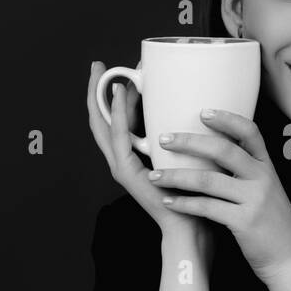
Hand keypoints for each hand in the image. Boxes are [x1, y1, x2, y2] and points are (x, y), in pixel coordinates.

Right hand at [85, 61, 211, 243]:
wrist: (191, 225)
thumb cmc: (192, 192)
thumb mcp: (183, 155)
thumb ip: (179, 134)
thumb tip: (194, 105)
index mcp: (132, 154)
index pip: (113, 119)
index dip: (108, 94)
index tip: (112, 70)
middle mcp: (121, 158)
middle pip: (99, 119)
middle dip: (96, 90)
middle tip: (98, 65)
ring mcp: (120, 165)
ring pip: (104, 124)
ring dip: (103, 97)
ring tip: (105, 74)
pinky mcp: (126, 172)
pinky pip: (118, 137)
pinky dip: (118, 114)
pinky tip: (121, 95)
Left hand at [149, 108, 290, 284]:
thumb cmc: (272, 225)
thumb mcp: (266, 191)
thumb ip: (246, 172)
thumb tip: (214, 154)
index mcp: (266, 167)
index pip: (249, 132)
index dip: (226, 119)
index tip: (202, 111)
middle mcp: (262, 179)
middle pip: (223, 150)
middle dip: (189, 142)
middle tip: (163, 139)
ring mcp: (254, 200)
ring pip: (208, 180)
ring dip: (176, 176)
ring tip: (154, 175)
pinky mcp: (244, 222)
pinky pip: (207, 207)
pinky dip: (184, 204)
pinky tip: (168, 202)